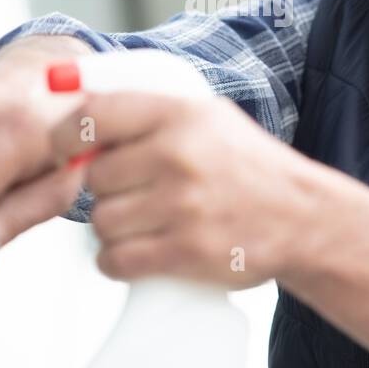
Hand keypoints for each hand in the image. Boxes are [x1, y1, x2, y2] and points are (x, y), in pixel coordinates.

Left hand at [48, 91, 312, 288]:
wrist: (303, 218)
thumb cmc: (247, 166)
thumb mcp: (206, 116)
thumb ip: (146, 110)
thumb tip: (74, 107)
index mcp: (179, 113)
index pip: (92, 115)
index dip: (66, 136)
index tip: (66, 150)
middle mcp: (177, 155)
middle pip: (93, 176)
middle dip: (104, 189)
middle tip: (132, 192)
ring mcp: (181, 206)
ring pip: (101, 222)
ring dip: (113, 227)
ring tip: (146, 221)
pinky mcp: (185, 252)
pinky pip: (115, 259)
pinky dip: (118, 260)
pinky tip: (139, 250)